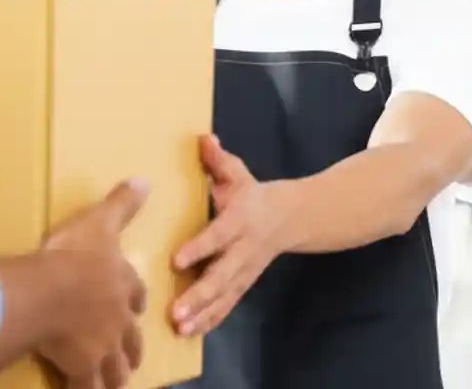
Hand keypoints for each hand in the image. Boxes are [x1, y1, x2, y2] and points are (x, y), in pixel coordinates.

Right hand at [37, 179, 149, 386]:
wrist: (50, 290)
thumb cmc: (73, 253)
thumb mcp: (100, 221)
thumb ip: (122, 205)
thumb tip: (145, 180)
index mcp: (122, 283)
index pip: (136, 295)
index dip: (135, 301)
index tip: (135, 306)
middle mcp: (118, 318)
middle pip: (131, 339)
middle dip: (131, 348)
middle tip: (128, 356)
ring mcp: (103, 345)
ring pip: (116, 368)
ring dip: (116, 375)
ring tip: (113, 382)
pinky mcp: (82, 365)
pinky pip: (87, 386)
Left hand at [170, 135, 295, 336]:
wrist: (294, 218)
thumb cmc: (253, 194)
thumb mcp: (238, 172)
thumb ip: (218, 160)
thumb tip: (203, 138)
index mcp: (239, 220)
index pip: (218, 236)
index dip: (199, 248)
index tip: (177, 261)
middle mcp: (243, 249)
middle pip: (222, 276)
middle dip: (199, 295)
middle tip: (176, 311)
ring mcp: (245, 270)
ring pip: (225, 296)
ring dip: (203, 314)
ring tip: (180, 327)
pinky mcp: (244, 283)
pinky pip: (228, 305)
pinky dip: (211, 320)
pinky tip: (191, 333)